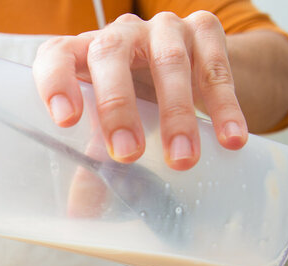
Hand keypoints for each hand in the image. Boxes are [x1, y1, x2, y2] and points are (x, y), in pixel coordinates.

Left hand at [33, 11, 247, 169]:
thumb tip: (81, 215)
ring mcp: (162, 28)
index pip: (56, 56)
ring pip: (167, 61)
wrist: (194, 66)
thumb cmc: (137, 101)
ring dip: (176, 114)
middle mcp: (119, 34)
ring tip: (182, 160)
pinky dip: (224, 107)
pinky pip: (215, 67)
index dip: (56, 83)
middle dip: (118, 106)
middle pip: (109, 54)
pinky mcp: (204, 29)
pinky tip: (230, 139)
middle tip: (128, 154)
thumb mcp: (113, 127)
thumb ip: (96, 161)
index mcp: (82, 54)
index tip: (66, 120)